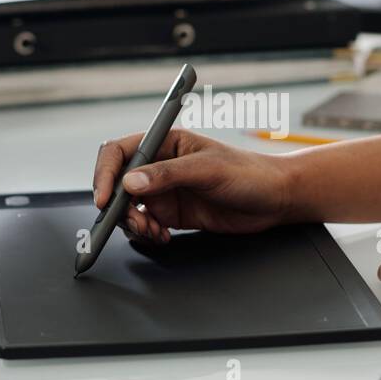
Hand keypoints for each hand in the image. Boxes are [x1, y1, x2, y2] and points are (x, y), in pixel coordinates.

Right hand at [91, 129, 293, 241]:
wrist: (275, 199)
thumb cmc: (249, 173)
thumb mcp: (208, 170)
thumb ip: (168, 175)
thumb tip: (131, 182)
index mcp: (165, 143)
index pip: (119, 152)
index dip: (105, 174)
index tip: (105, 198)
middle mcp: (160, 166)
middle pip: (118, 184)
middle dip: (119, 206)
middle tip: (135, 222)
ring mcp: (165, 191)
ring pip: (128, 209)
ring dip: (133, 224)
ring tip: (153, 231)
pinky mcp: (172, 214)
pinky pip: (145, 225)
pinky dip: (146, 234)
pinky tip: (162, 236)